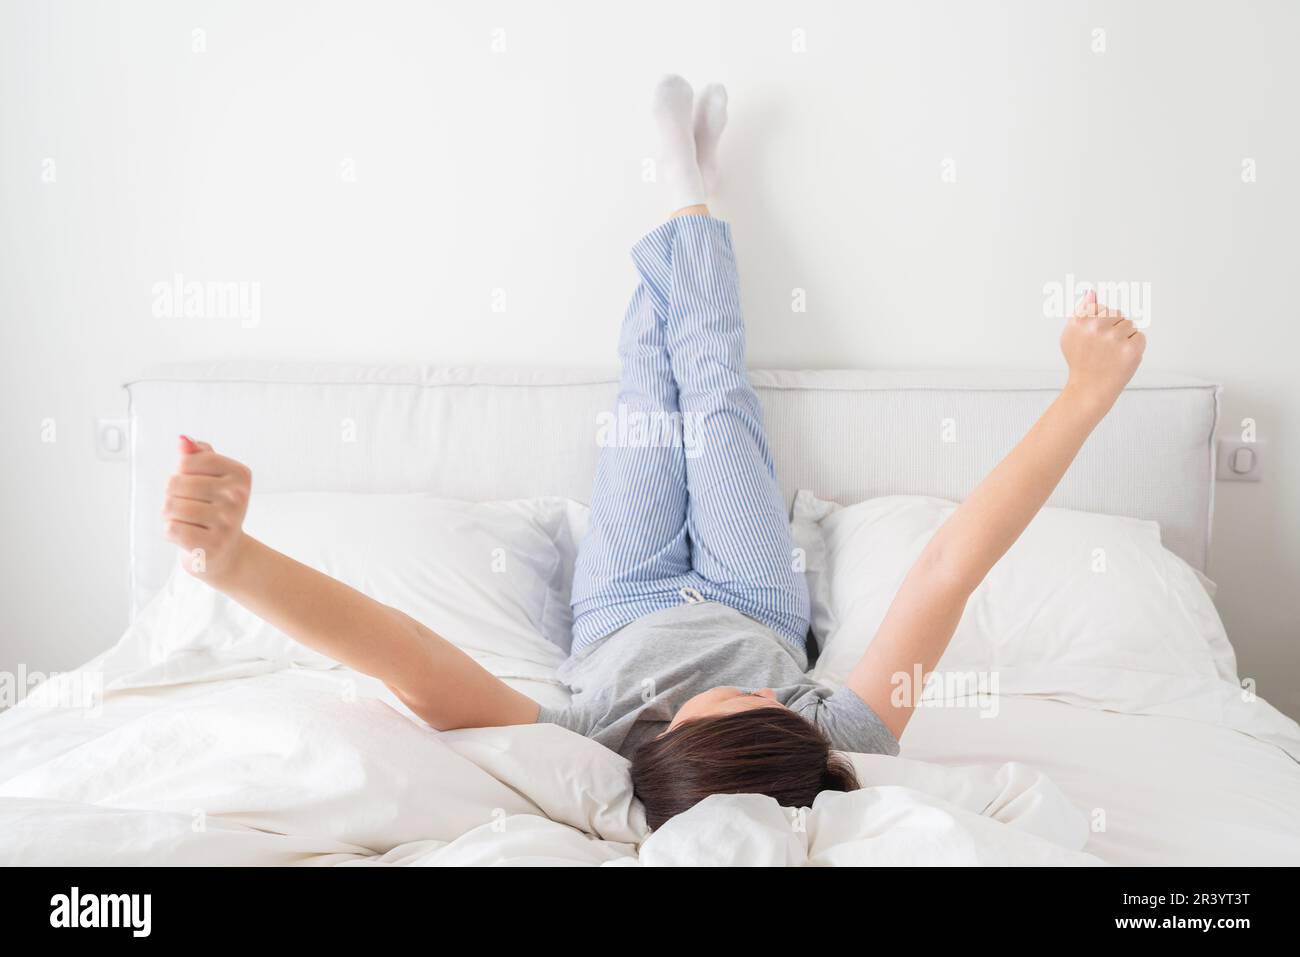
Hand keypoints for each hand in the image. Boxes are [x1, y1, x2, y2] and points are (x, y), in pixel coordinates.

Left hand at [163, 435, 251, 583]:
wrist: (226, 552)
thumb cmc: (214, 509)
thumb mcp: (211, 478)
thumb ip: (198, 455)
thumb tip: (183, 440)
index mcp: (240, 474)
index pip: (187, 461)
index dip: (181, 473)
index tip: (196, 486)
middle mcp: (238, 496)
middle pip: (175, 483)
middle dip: (172, 495)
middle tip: (190, 507)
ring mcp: (227, 522)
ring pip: (170, 506)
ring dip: (169, 515)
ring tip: (186, 521)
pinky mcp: (212, 544)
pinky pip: (171, 529)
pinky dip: (171, 533)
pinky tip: (187, 535)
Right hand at [1060, 289, 1145, 409]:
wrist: (1089, 389)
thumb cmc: (1081, 360)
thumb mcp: (1071, 334)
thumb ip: (1081, 311)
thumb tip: (1091, 291)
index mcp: (1080, 321)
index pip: (1100, 307)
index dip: (1099, 322)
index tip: (1093, 337)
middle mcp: (1096, 327)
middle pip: (1117, 313)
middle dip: (1113, 327)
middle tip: (1103, 347)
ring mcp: (1114, 338)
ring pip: (1129, 324)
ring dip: (1124, 337)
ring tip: (1111, 353)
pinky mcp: (1131, 349)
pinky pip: (1140, 337)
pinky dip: (1134, 347)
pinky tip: (1121, 358)